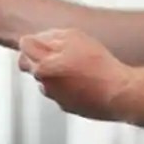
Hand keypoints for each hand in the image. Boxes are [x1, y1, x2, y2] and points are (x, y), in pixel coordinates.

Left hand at [18, 28, 134, 120]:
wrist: (119, 93)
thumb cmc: (98, 64)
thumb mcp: (75, 38)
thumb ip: (51, 37)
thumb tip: (37, 38)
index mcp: (42, 65)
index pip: (24, 47)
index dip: (34, 40)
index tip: (43, 39)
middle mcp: (44, 84)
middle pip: (30, 65)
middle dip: (40, 56)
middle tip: (58, 51)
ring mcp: (56, 97)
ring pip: (45, 80)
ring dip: (54, 73)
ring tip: (76, 67)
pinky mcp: (68, 107)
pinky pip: (60, 93)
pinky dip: (67, 87)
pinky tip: (84, 81)